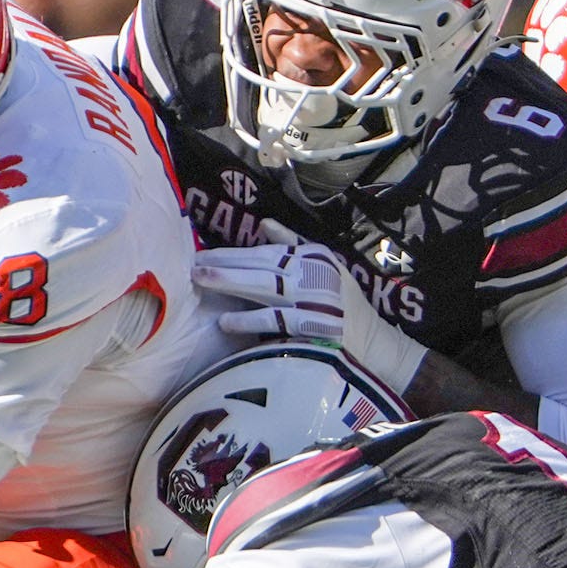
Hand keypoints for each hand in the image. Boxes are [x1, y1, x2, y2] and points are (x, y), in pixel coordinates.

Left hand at [189, 221, 426, 393]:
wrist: (372, 343)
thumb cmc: (342, 303)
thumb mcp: (324, 265)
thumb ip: (292, 243)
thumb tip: (262, 224)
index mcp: (312, 257)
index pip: (266, 252)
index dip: (233, 254)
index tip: (205, 254)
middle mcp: (311, 275)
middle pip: (261, 266)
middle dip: (225, 265)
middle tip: (194, 265)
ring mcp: (310, 302)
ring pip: (263, 289)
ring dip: (231, 285)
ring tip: (202, 283)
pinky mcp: (310, 329)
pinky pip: (274, 322)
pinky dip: (249, 320)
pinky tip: (226, 321)